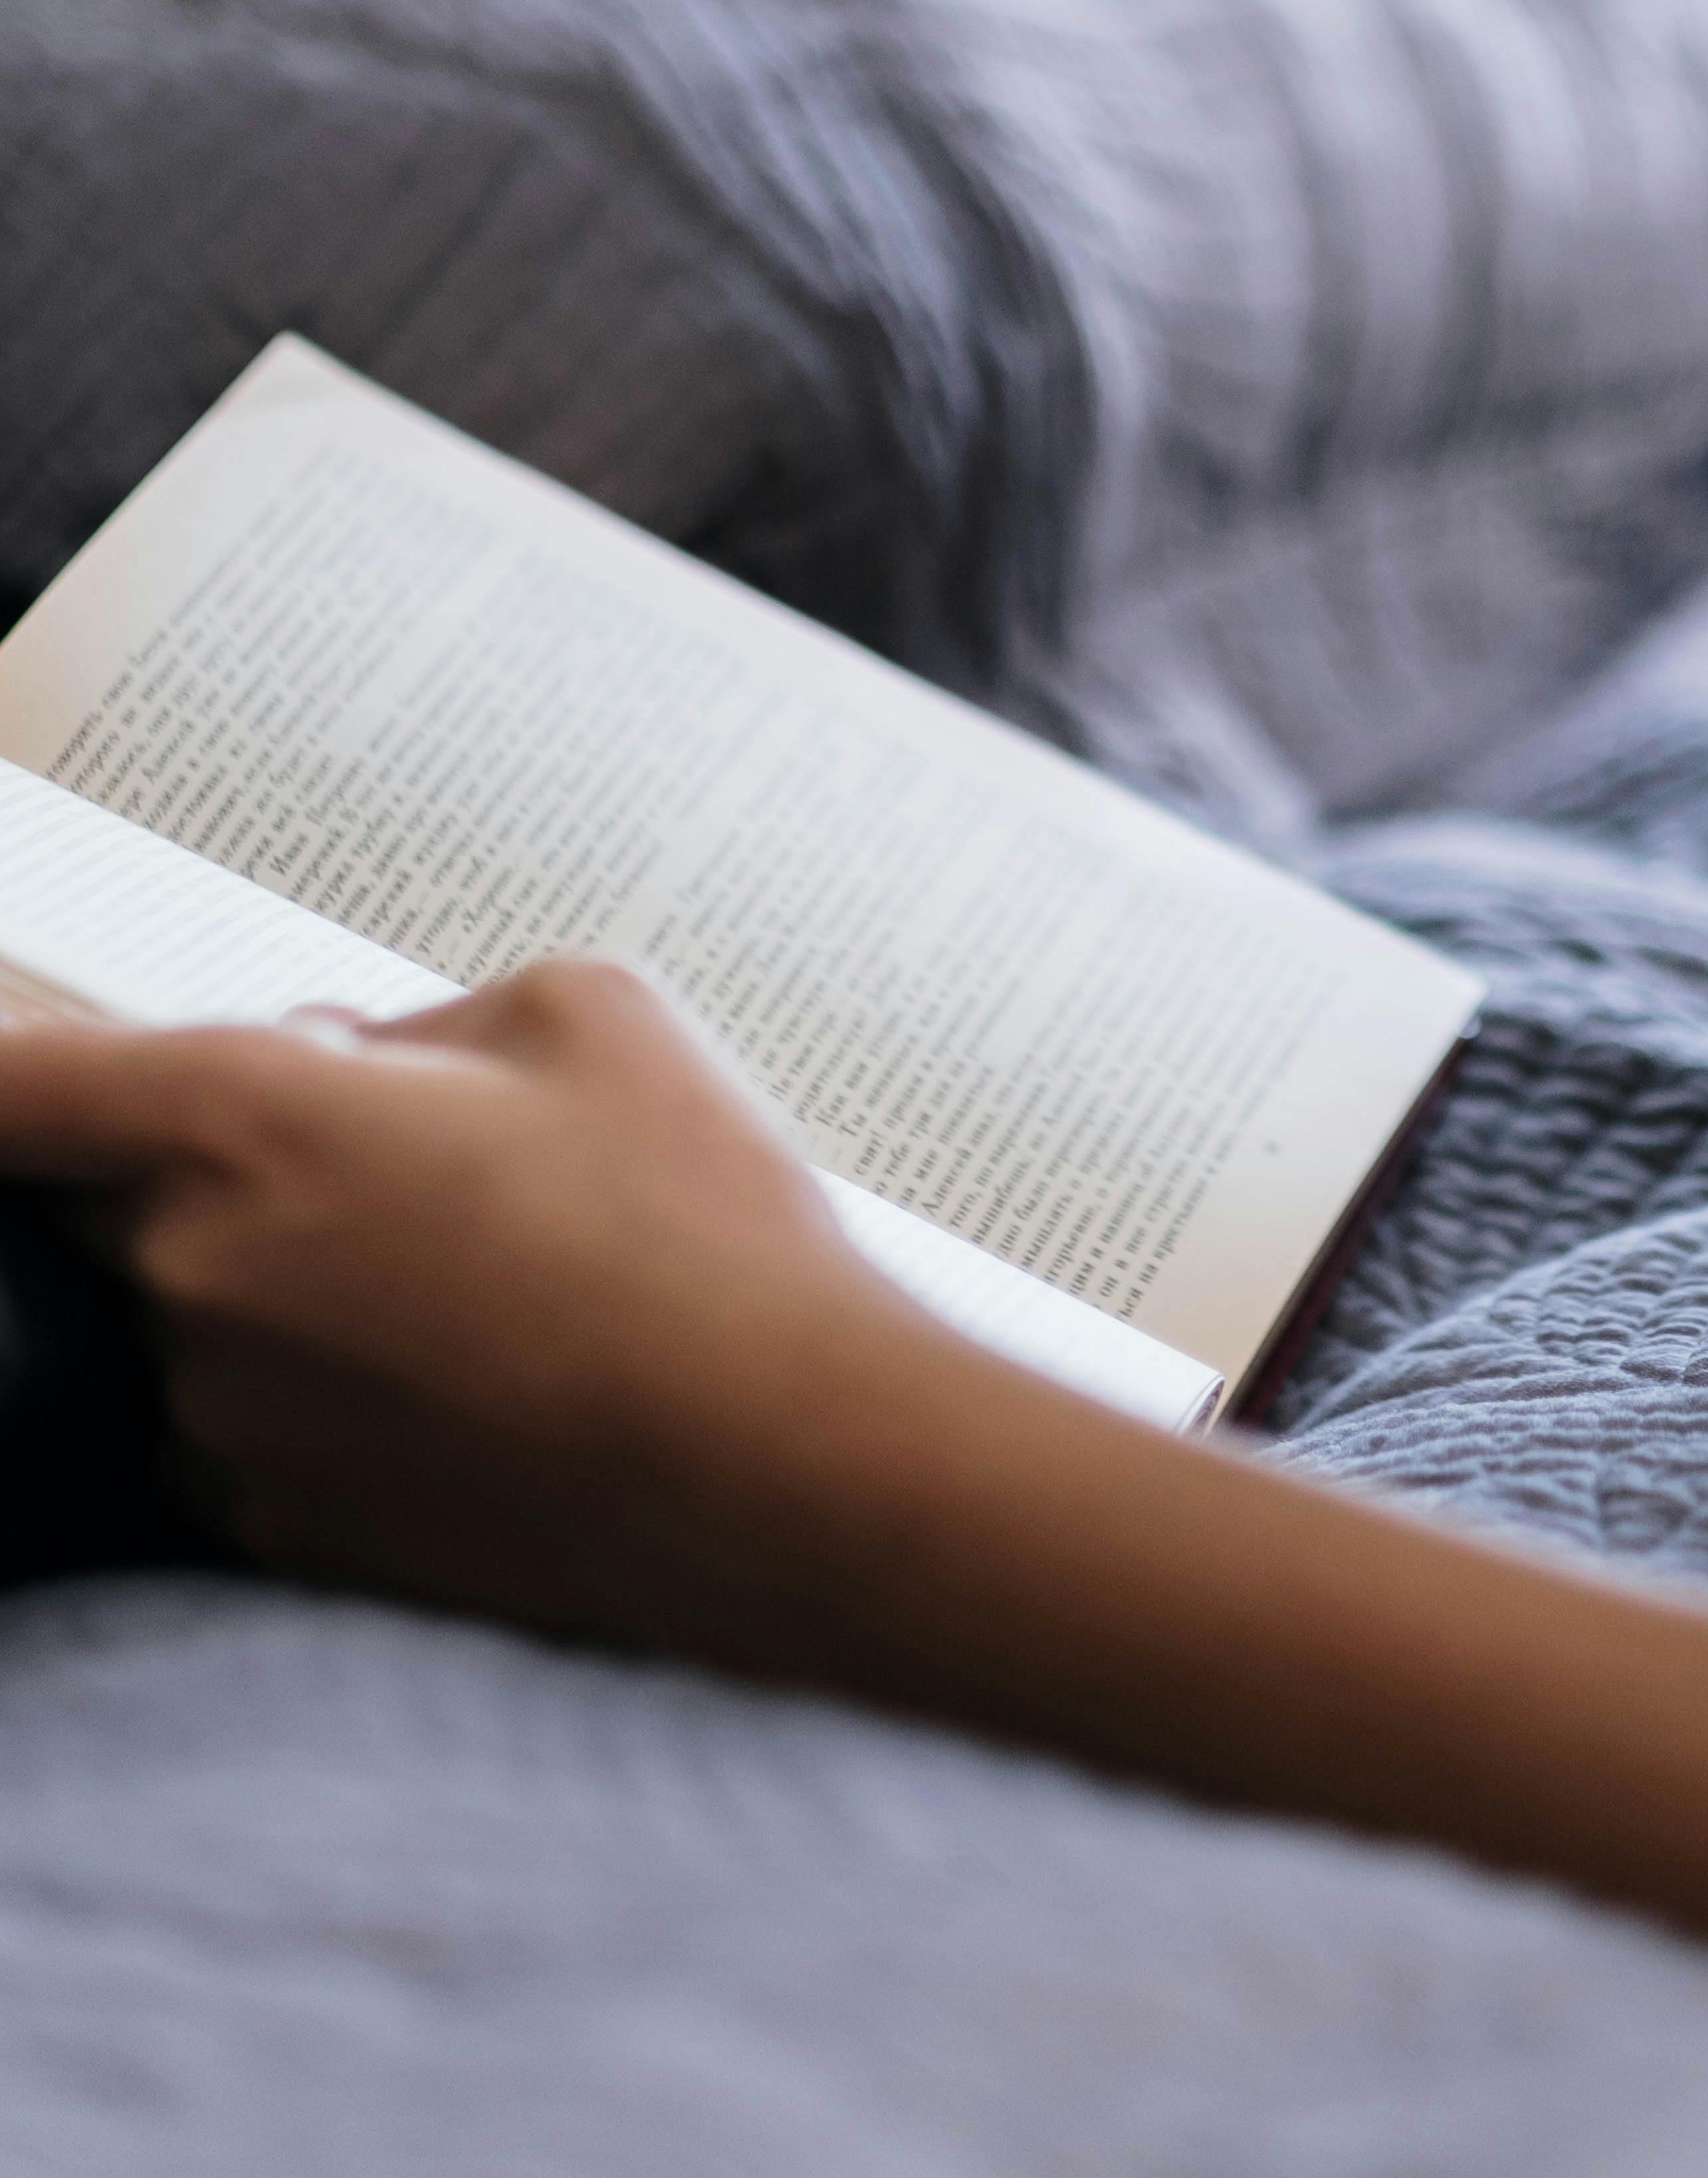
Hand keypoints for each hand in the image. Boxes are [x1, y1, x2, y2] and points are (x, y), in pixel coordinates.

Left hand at [0, 963, 948, 1657]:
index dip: (6, 1075)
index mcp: (248, 1122)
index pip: (14, 1089)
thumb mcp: (587, 1009)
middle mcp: (198, 1282)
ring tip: (489, 1277)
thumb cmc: (702, 1227)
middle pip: (120, 1197)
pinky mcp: (284, 1536)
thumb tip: (348, 1064)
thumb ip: (417, 1015)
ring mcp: (230, 1428)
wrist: (791, 1470)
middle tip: (409, 1151)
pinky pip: (256, 1425)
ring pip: (203, 1309)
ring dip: (296, 1276)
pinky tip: (488, 1378)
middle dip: (229, 1156)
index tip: (32, 1079)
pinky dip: (335, 1392)